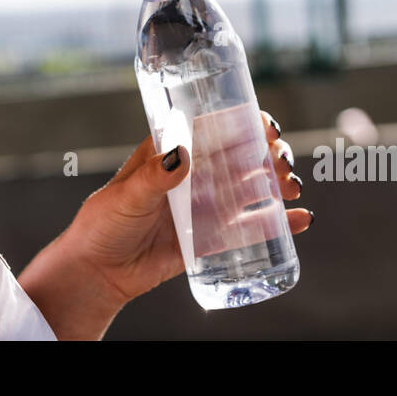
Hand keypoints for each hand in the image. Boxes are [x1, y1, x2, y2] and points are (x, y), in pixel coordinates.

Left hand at [60, 109, 312, 307]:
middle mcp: (192, 175)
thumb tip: (181, 154)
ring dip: (277, 183)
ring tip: (293, 188)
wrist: (97, 273)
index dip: (242, 122)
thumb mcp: (126, 196)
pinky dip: (277, 222)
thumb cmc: (102, 224)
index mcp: (170, 153)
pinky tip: (300, 220)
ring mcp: (204, 206)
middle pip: (239, 156)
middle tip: (282, 162)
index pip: (212, 128)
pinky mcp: (210, 238)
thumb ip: (153, 177)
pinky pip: (248, 227)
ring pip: (250, 188)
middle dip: (267, 154)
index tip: (266, 124)